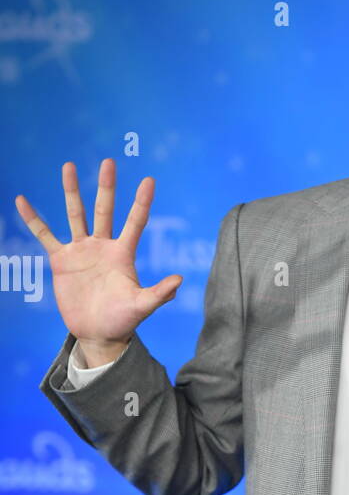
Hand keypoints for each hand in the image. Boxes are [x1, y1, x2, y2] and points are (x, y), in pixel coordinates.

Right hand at [15, 159, 181, 355]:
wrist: (98, 333)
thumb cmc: (123, 320)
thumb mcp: (142, 306)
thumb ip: (159, 293)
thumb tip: (179, 280)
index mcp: (123, 253)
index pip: (135, 222)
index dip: (142, 202)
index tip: (149, 179)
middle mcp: (103, 246)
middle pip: (104, 210)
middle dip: (106, 187)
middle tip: (108, 162)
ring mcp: (81, 250)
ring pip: (75, 214)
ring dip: (71, 191)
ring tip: (68, 166)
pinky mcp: (62, 260)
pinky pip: (45, 235)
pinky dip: (33, 219)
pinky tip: (22, 201)